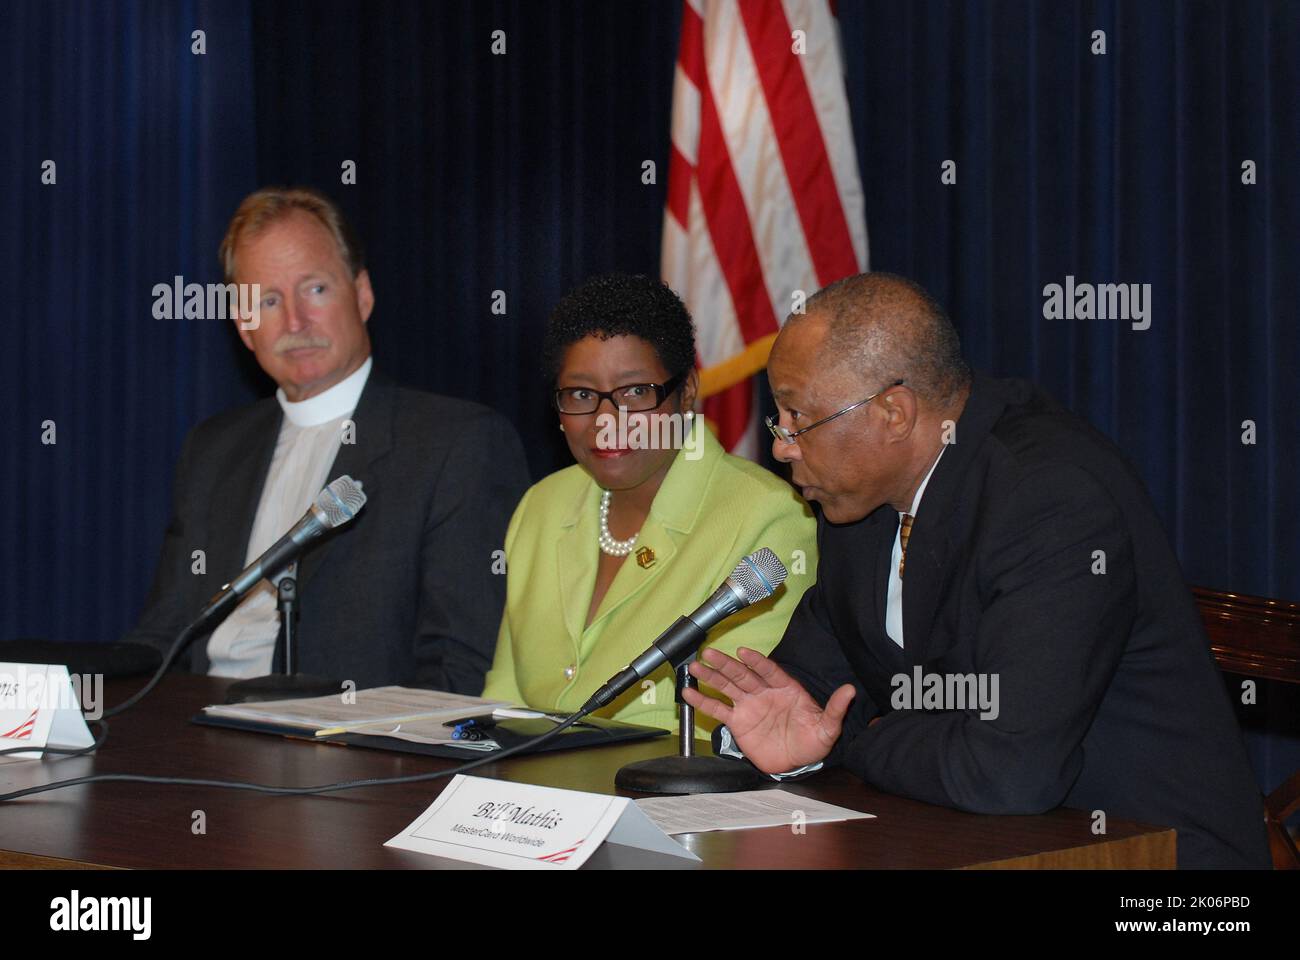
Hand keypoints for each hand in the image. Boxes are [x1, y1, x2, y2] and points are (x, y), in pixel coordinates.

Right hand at [683, 646, 855, 773]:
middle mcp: (764, 693)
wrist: (797, 762)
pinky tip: (689, 693)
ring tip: (694, 666)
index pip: (769, 671)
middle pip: (743, 675)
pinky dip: (703, 702)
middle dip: (726, 664)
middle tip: (709, 653)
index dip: (757, 661)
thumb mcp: (828, 727)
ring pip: (727, 687)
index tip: (743, 651)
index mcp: (785, 688)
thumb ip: (836, 709)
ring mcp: (749, 706)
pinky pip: (718, 709)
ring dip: (711, 677)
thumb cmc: (813, 740)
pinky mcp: (738, 722)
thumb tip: (850, 690)